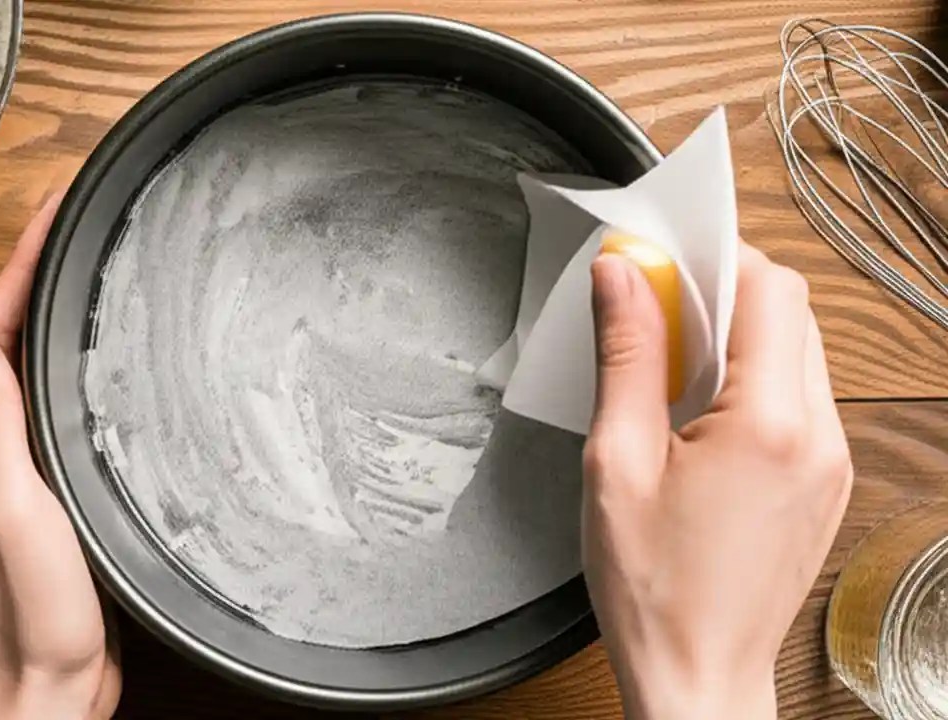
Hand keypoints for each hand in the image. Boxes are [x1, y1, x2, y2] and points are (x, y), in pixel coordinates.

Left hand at [0, 196, 121, 719]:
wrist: (51, 689)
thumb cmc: (31, 610)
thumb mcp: (10, 506)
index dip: (18, 268)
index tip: (52, 214)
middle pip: (0, 345)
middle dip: (34, 282)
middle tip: (77, 230)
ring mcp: (9, 476)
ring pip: (27, 379)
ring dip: (52, 326)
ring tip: (90, 277)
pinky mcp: (43, 498)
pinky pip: (51, 417)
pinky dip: (71, 377)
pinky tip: (101, 369)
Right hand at [583, 244, 851, 719]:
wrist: (697, 676)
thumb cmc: (654, 589)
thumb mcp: (618, 462)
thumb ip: (626, 358)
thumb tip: (623, 278)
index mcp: (770, 425)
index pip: (769, 290)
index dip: (716, 258)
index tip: (662, 258)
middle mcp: (819, 437)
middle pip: (790, 314)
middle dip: (723, 292)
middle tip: (655, 307)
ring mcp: (830, 462)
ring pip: (797, 353)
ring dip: (738, 336)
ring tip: (668, 367)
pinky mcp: (823, 483)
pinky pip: (798, 399)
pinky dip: (752, 380)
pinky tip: (696, 411)